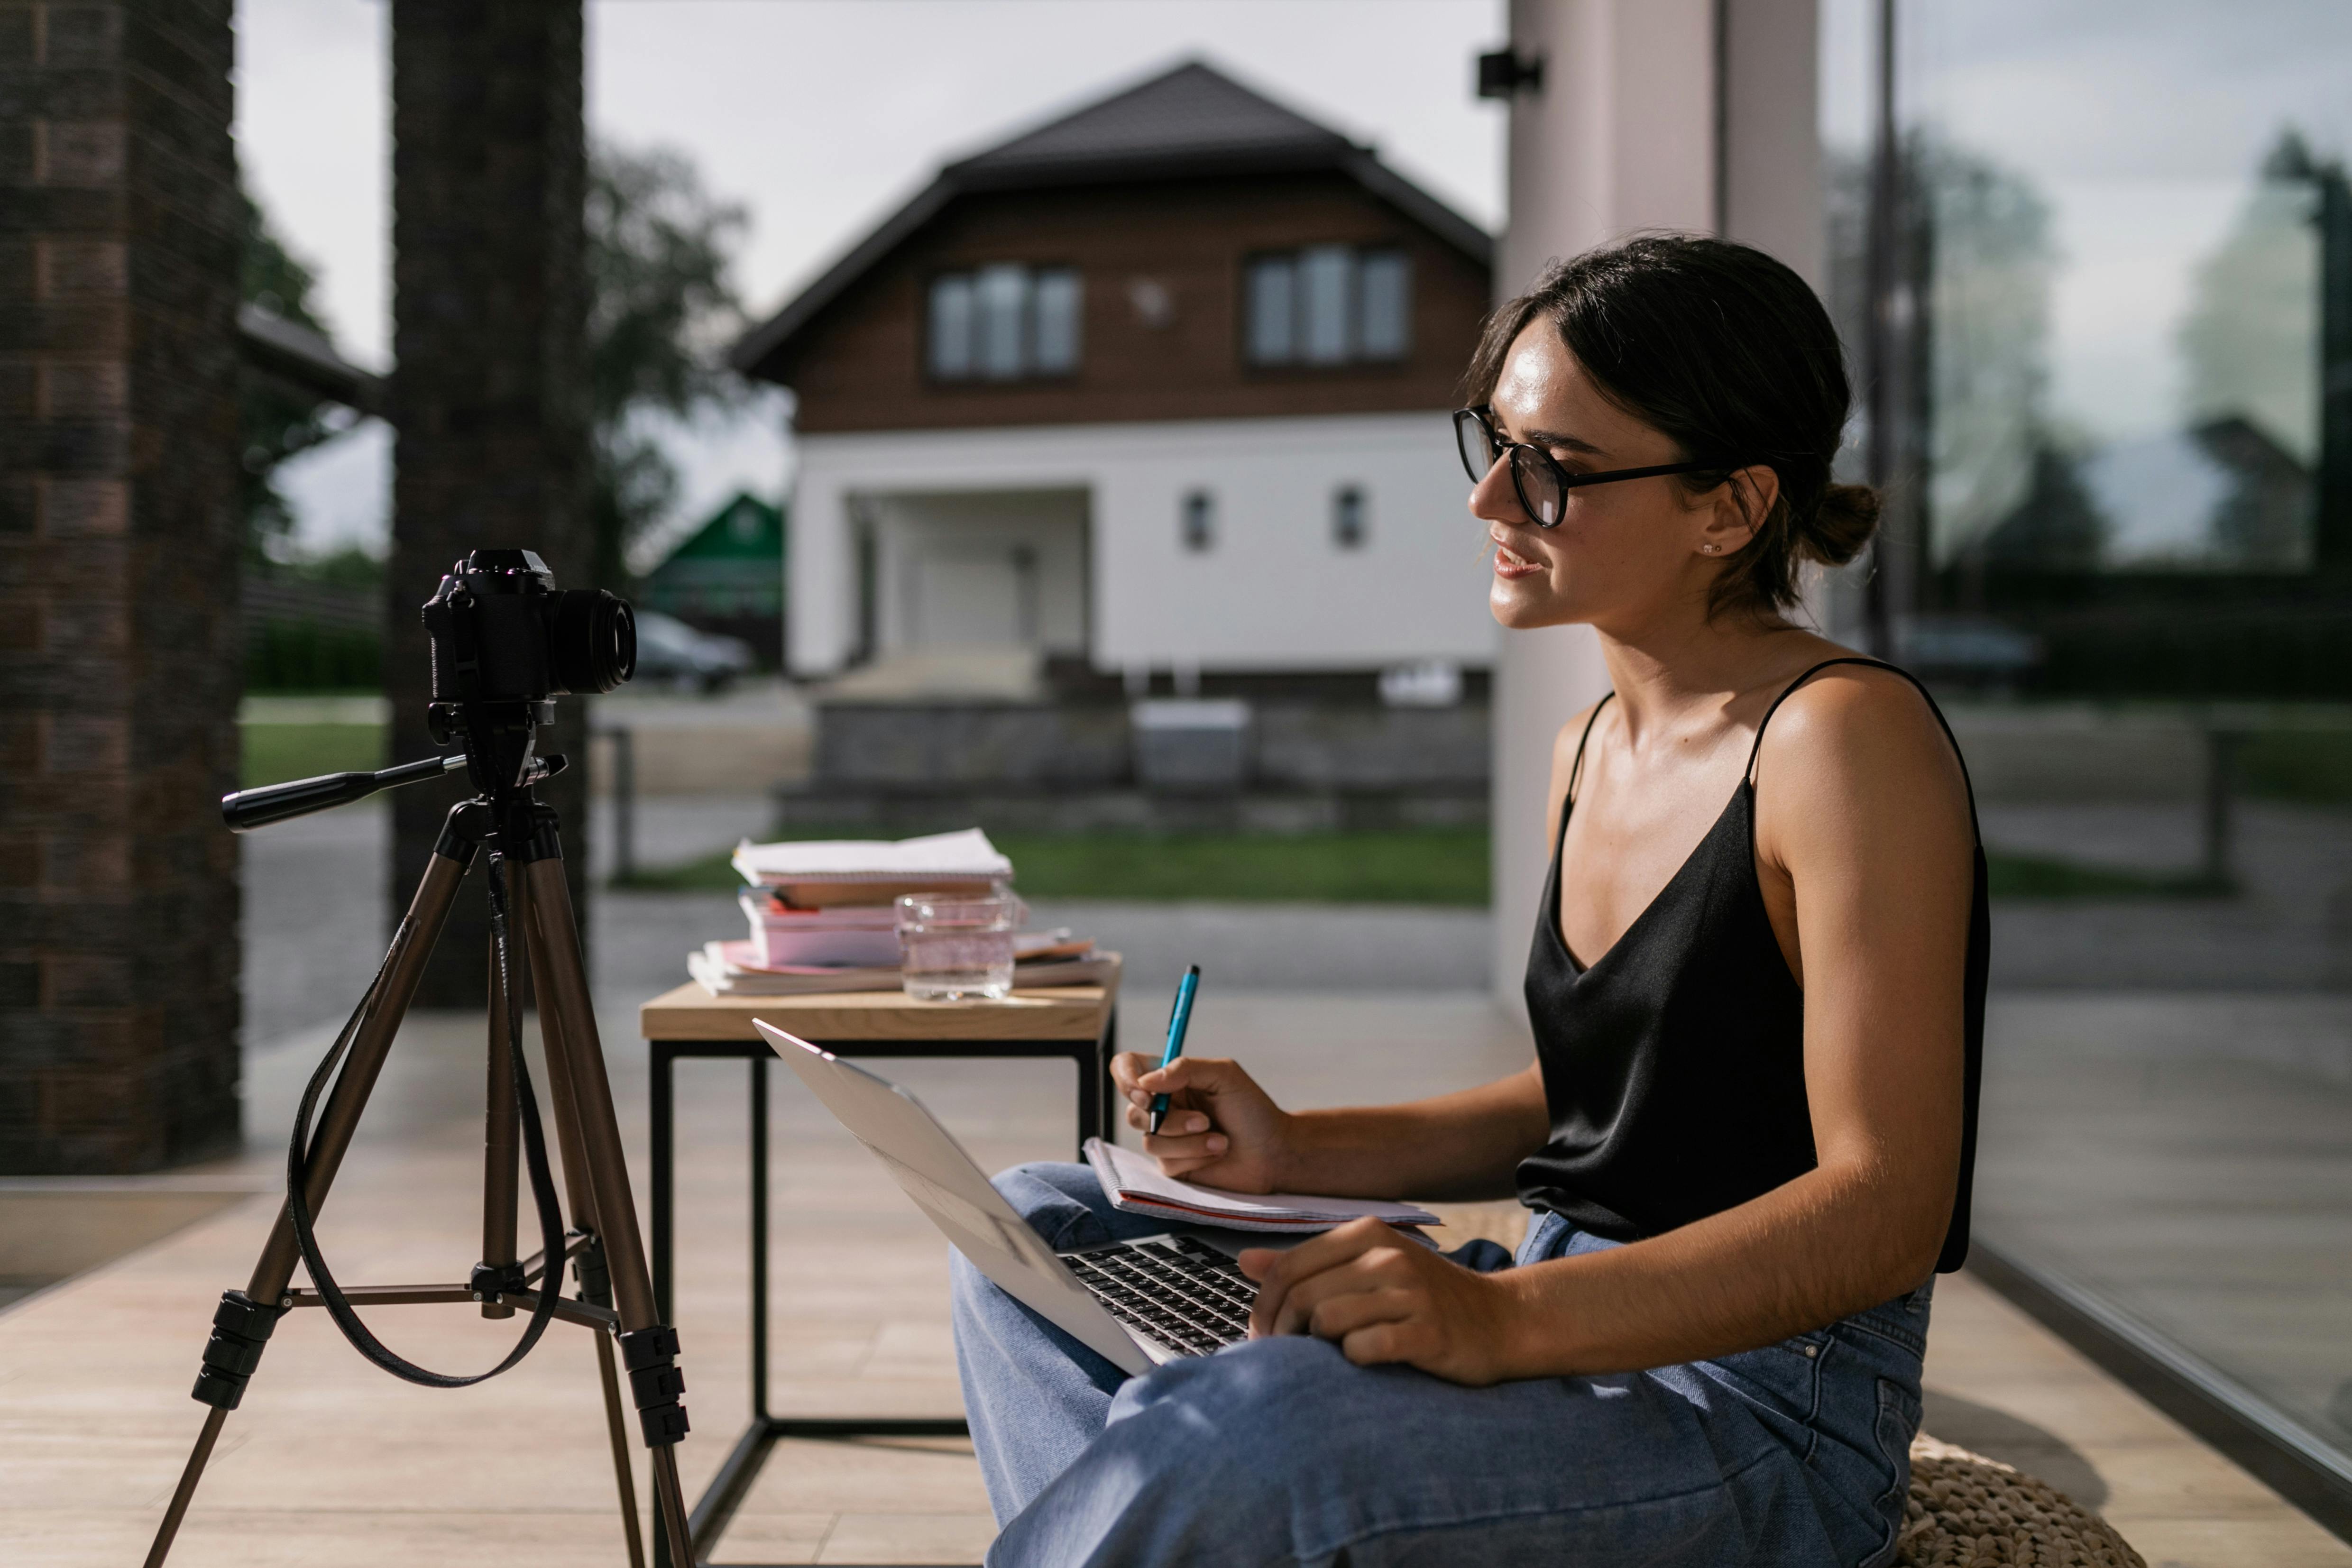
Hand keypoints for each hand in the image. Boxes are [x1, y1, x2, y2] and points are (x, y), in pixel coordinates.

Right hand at [1110, 1052, 1291, 1191]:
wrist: (1273, 1153)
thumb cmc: (1252, 1110)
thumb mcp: (1224, 1075)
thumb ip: (1185, 1069)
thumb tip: (1146, 1081)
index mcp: (1171, 1079)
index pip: (1128, 1068)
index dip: (1126, 1077)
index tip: (1144, 1091)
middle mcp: (1163, 1107)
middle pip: (1134, 1110)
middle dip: (1170, 1119)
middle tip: (1203, 1120)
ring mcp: (1166, 1138)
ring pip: (1151, 1140)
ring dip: (1189, 1140)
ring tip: (1220, 1140)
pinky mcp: (1173, 1165)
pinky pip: (1166, 1162)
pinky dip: (1195, 1157)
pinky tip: (1217, 1152)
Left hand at [1239, 1217, 1523, 1385]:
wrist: (1499, 1321)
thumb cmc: (1422, 1298)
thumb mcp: (1366, 1268)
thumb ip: (1305, 1264)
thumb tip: (1244, 1261)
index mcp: (1366, 1234)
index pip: (1288, 1267)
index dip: (1264, 1306)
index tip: (1261, 1336)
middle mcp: (1387, 1255)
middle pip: (1302, 1296)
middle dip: (1284, 1333)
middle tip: (1287, 1357)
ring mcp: (1409, 1291)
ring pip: (1328, 1320)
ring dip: (1319, 1346)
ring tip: (1333, 1354)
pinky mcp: (1427, 1330)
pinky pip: (1365, 1346)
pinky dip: (1355, 1358)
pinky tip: (1365, 1360)